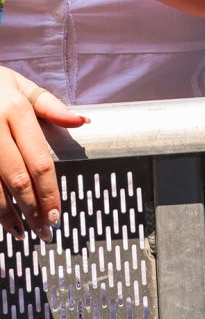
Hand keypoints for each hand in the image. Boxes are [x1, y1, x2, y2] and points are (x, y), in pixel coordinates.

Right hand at [0, 67, 85, 238]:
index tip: (58, 214)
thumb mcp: (20, 85)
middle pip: (18, 178)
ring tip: (23, 232)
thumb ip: (50, 106)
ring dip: (7, 215)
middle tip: (45, 231)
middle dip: (33, 208)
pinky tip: (0, 220)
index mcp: (15, 112)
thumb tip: (83, 121)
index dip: (49, 191)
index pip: (39, 160)